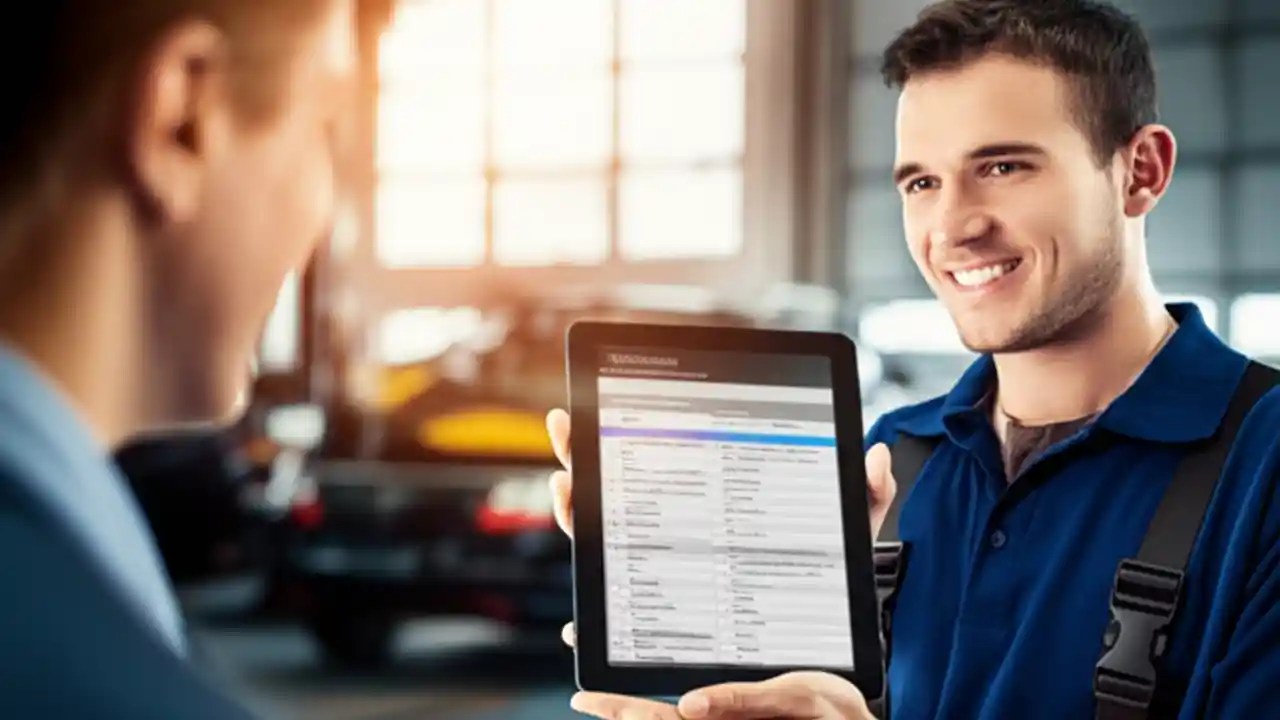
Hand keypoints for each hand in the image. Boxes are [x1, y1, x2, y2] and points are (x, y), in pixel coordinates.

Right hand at [545, 409, 897, 647]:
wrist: (824, 653)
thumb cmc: (825, 584)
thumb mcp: (844, 536)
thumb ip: (864, 496)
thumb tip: (875, 456)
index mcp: (704, 503)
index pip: (653, 462)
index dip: (615, 435)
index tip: (591, 407)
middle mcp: (670, 535)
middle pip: (608, 493)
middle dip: (578, 457)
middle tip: (566, 430)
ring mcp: (660, 575)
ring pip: (599, 546)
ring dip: (572, 516)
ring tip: (567, 488)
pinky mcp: (660, 623)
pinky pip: (615, 618)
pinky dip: (590, 615)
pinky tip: (578, 609)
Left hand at [570, 671, 874, 719]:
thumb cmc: (832, 712)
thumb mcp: (797, 697)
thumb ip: (742, 701)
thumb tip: (690, 705)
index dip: (622, 710)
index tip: (588, 699)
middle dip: (621, 711)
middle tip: (587, 699)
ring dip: (638, 713)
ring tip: (603, 704)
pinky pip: (696, 719)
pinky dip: (673, 714)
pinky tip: (652, 707)